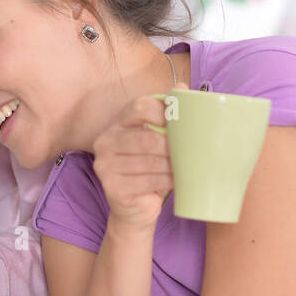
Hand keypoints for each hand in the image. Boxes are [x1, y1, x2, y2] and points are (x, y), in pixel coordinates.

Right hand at [90, 83, 187, 230]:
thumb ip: (166, 114)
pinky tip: (176, 181)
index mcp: (116, 124)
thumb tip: (181, 86)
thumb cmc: (150, 170)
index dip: (164, 112)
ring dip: (172, 166)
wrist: (135, 208)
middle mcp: (105, 142)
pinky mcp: (112, 187)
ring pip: (149, 161)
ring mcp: (105, 166)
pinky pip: (147, 181)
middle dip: (172, 147)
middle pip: (145, 138)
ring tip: (186, 168)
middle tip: (190, 153)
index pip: (139, 106)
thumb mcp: (156, 140)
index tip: (181, 124)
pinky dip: (167, 181)